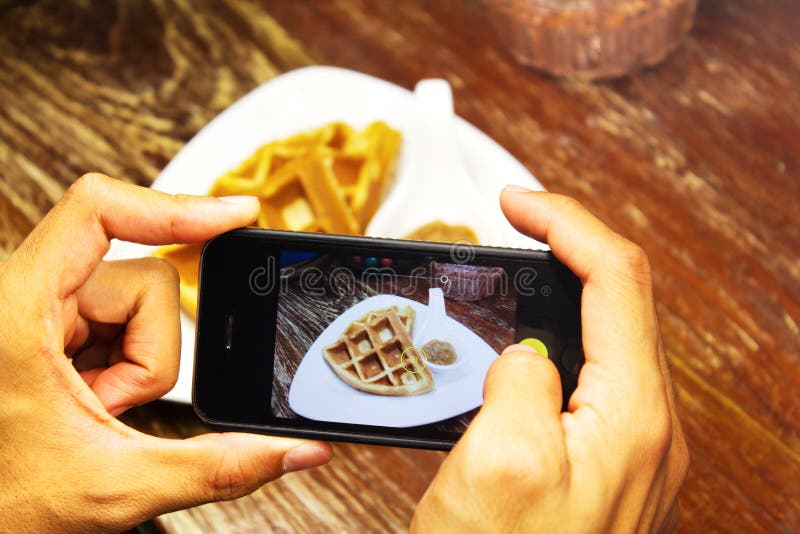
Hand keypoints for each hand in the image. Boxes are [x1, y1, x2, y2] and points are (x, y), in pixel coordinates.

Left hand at [0, 174, 331, 532]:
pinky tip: (98, 394)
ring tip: (98, 405)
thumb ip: (219, 468)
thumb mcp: (118, 487)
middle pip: (145, 278)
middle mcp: (24, 293)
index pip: (98, 213)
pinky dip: (131, 358)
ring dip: (140, 360)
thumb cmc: (8, 503)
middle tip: (108, 404)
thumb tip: (300, 448)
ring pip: (143, 298)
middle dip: (150, 352)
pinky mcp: (56, 317)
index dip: (174, 207)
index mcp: (17, 312)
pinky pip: (126, 314)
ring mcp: (42, 302)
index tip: (236, 216)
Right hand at [412, 188, 688, 532]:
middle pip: (622, 300)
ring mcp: (631, 448)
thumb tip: (529, 354)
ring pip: (608, 336)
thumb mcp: (498, 462)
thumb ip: (522, 378)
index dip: (566, 223)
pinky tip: (526, 339)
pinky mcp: (605, 464)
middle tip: (517, 224)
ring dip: (564, 290)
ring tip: (519, 267)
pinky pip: (592, 377)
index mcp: (631, 415)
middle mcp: (648, 428)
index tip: (515, 201)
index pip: (615, 278)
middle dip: (568, 246)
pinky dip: (558, 338)